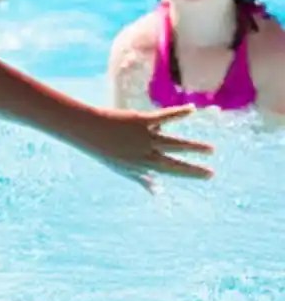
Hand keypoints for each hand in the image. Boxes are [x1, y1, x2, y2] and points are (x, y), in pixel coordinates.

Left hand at [75, 105, 213, 191]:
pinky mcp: (141, 120)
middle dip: (195, 166)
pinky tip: (192, 109)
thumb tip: (156, 191)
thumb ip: (141, 178)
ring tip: (211, 150)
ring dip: (193, 147)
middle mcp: (146, 151)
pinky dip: (179, 113)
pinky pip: (164, 117)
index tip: (209, 175)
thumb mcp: (123, 168)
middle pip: (175, 160)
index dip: (191, 173)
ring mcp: (144, 136)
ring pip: (174, 142)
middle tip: (212, 172)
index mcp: (142, 163)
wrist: (87, 130)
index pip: (172, 170)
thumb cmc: (105, 150)